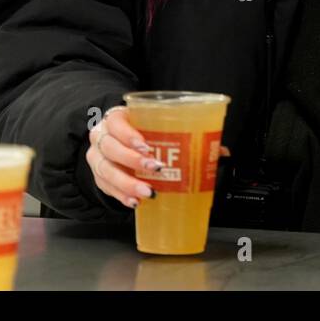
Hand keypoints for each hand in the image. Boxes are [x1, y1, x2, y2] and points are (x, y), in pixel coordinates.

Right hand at [85, 106, 232, 209]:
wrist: (118, 139)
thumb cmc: (141, 131)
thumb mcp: (158, 126)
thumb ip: (187, 135)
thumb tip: (223, 152)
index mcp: (116, 118)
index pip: (116, 122)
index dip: (129, 134)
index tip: (146, 145)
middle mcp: (101, 136)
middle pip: (110, 148)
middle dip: (132, 160)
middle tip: (155, 170)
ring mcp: (97, 157)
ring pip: (105, 170)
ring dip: (127, 183)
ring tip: (147, 192)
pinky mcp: (99, 176)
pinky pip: (105, 187)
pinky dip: (120, 195)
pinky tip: (135, 202)